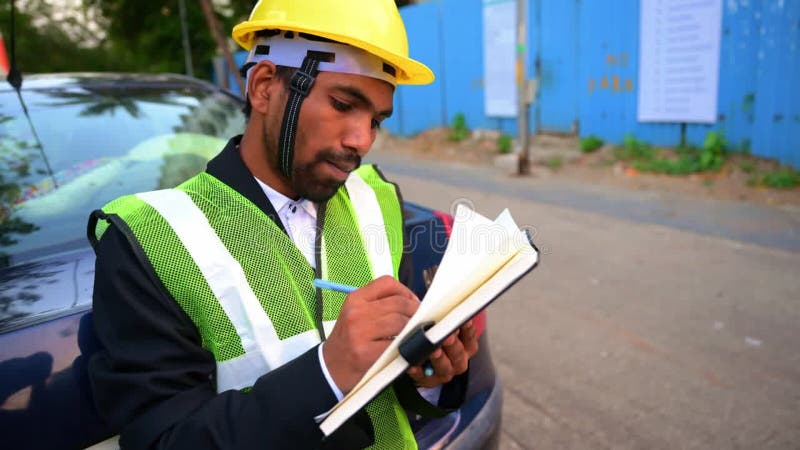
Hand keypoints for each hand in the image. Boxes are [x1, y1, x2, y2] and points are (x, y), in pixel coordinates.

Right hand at [323, 276, 419, 393]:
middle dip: (415, 311)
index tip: (413, 302)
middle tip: (419, 321)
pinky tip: (405, 348)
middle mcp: (356, 313)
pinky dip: (407, 345)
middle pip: (399, 303)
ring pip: (401, 322)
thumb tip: (413, 301)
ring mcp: (360, 333)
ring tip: (413, 334)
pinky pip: (397, 343)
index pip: (387, 283)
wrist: (330, 368)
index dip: (406, 291)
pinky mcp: (367, 353)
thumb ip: (378, 304)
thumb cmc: (348, 340)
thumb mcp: (355, 314)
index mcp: (355, 299)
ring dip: (413, 329)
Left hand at [406, 320, 478, 387]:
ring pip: (444, 367)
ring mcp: (444, 372)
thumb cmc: (436, 338)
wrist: (426, 363)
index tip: (462, 320)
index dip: (466, 328)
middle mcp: (458, 361)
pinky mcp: (428, 380)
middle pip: (458, 353)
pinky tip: (412, 365)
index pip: (470, 336)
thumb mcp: (445, 327)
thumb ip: (446, 319)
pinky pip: (422, 376)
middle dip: (452, 344)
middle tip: (447, 336)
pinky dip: (417, 371)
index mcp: (467, 347)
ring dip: (438, 358)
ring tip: (433, 350)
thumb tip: (442, 307)